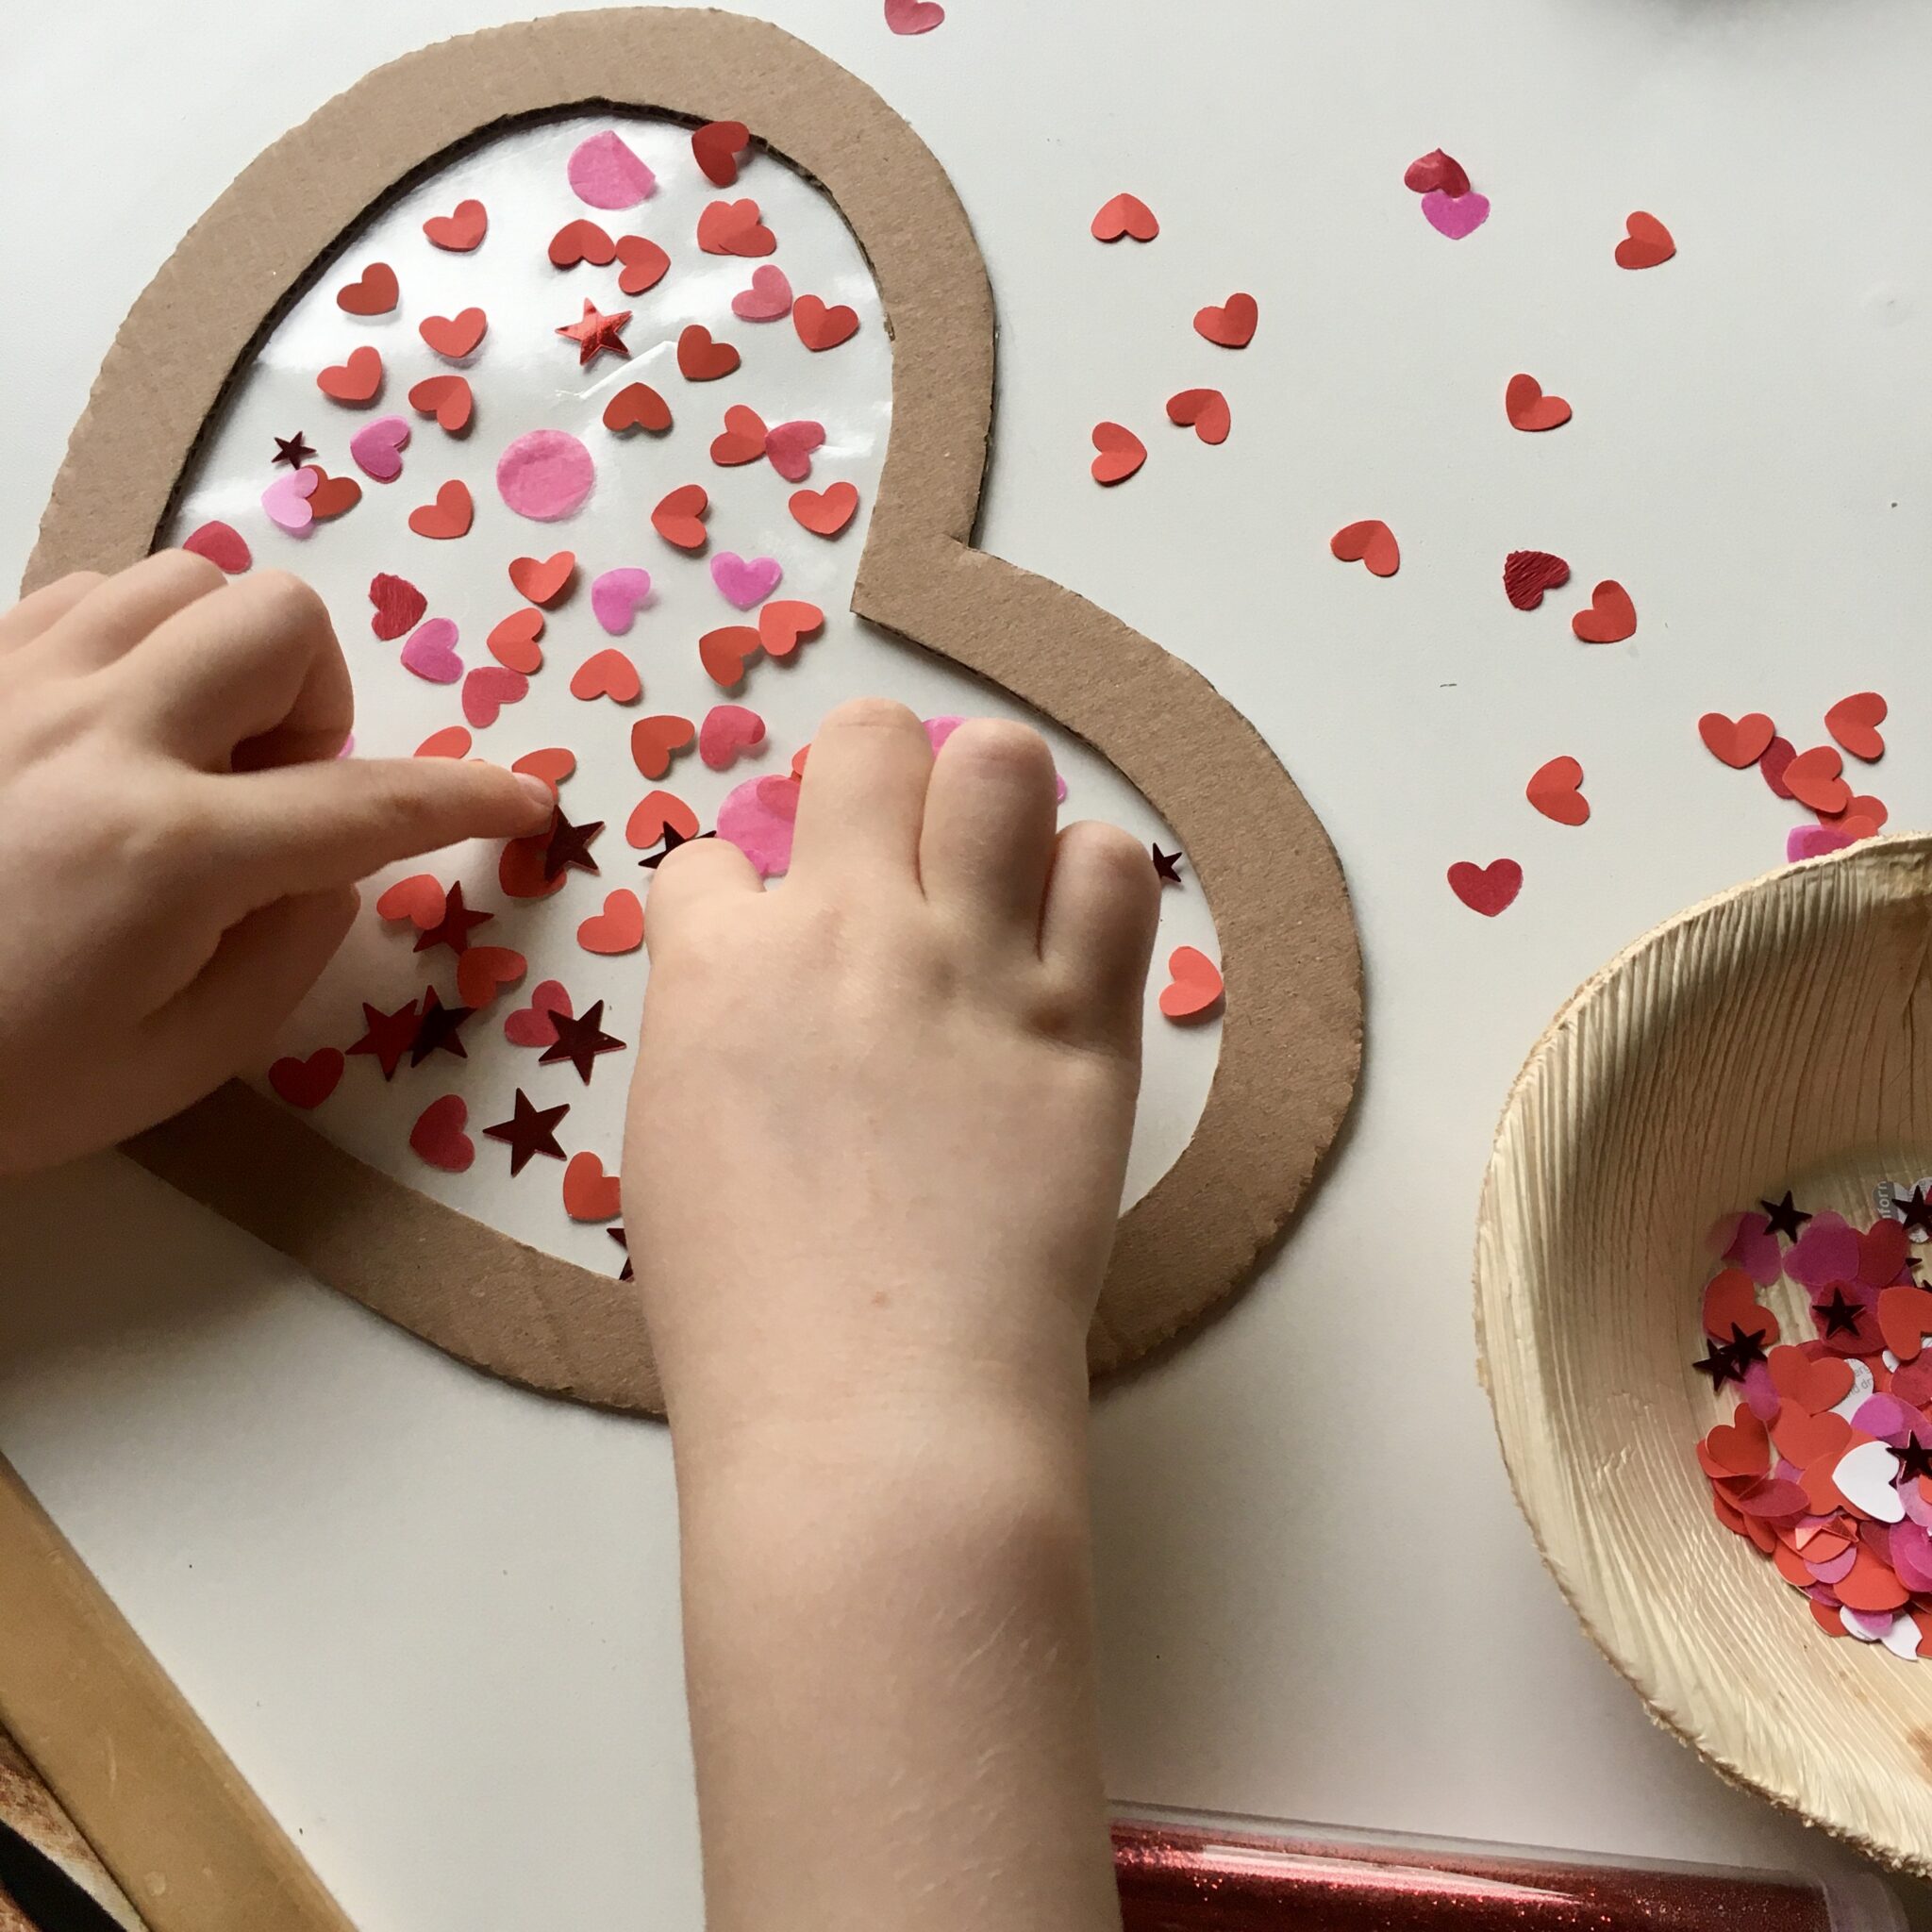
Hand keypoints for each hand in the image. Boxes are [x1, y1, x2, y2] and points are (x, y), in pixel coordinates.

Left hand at [0, 552, 551, 1172]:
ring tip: (194, 748)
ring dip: (226, 657)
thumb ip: (291, 950)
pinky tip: (116, 724)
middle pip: (278, 619)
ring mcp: (11, 688)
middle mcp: (93, 736)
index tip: (526, 800)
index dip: (470, 799)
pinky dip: (135, 640)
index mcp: (167, 852)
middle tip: (276, 792)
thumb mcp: (179, 1060)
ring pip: (181, 579)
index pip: (368, 805)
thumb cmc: (1, 1084)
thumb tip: (335, 862)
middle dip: (317, 702)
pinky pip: (83, 591)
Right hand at [624, 699, 1155, 1931]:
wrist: (875, 1411)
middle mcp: (847, 929)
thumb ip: (712, 1037)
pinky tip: (1069, 945)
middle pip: (867, 742)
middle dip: (872, 777)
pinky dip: (1092, 887)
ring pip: (1003, 767)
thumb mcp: (673, 1156)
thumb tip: (751, 982)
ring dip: (993, 807)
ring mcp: (974, 967)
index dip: (739, 901)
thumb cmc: (747, 1319)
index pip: (711, 857)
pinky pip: (1115, 873)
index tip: (768, 953)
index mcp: (717, 966)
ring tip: (997, 885)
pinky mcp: (1085, 1025)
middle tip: (894, 860)